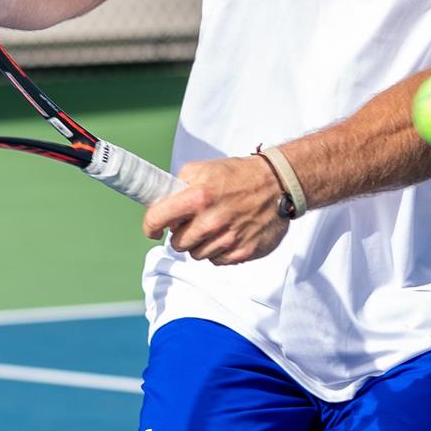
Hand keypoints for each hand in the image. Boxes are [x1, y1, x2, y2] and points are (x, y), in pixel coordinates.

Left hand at [141, 155, 289, 265]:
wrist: (279, 184)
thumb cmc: (239, 175)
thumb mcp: (204, 169)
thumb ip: (178, 185)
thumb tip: (162, 205)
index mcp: (198, 196)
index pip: (157, 218)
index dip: (150, 226)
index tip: (153, 230)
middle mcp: (211, 221)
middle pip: (177, 243)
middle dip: (182, 234)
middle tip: (194, 223)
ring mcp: (228, 239)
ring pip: (197, 255)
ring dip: (201, 244)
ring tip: (215, 227)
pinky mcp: (243, 252)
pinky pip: (217, 261)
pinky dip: (219, 251)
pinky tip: (229, 234)